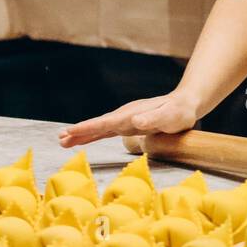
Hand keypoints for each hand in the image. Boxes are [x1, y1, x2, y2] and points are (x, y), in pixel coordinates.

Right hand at [59, 92, 196, 147]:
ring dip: (82, 134)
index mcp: (130, 115)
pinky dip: (94, 135)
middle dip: (79, 132)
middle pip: (97, 126)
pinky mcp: (129, 125)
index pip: (104, 123)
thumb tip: (135, 121)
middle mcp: (125, 116)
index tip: (70, 132)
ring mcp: (126, 120)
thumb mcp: (170, 116)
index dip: (86, 129)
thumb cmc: (179, 112)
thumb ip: (153, 118)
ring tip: (63, 141)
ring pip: (99, 129)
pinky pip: (107, 131)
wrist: (186, 104)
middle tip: (60, 139)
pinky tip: (84, 139)